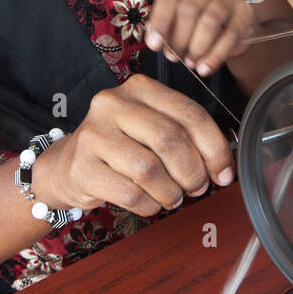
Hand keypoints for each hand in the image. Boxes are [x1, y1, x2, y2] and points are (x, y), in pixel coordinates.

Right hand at [33, 74, 235, 216]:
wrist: (68, 165)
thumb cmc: (121, 147)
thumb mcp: (151, 129)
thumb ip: (185, 137)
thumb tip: (224, 168)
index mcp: (139, 88)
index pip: (189, 113)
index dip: (214, 147)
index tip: (224, 173)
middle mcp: (113, 103)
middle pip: (169, 138)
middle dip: (193, 171)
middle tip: (197, 188)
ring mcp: (94, 134)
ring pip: (149, 169)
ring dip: (170, 192)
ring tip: (172, 197)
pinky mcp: (82, 166)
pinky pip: (130, 193)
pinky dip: (149, 205)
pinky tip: (150, 203)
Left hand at [144, 0, 257, 76]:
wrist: (230, 25)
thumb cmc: (197, 22)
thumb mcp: (177, 21)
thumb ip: (165, 27)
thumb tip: (155, 41)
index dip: (161, 21)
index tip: (154, 45)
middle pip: (190, 8)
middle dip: (179, 38)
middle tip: (174, 57)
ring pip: (210, 20)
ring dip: (197, 47)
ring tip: (190, 64)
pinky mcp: (245, 12)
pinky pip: (229, 35)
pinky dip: (215, 56)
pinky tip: (205, 68)